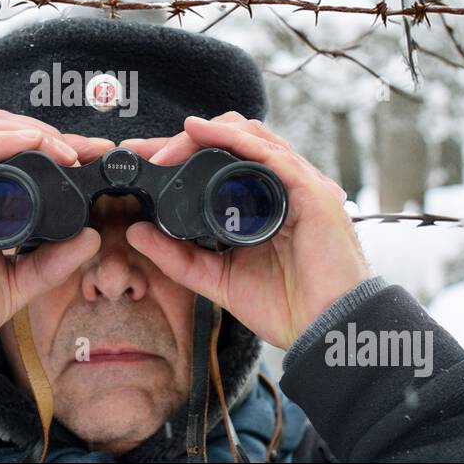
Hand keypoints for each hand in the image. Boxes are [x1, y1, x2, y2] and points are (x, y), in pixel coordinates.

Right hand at [0, 107, 114, 359]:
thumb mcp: (15, 285)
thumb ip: (51, 264)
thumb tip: (90, 238)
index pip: (1, 149)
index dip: (46, 143)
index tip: (90, 154)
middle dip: (38, 128)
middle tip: (80, 149)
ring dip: (21, 129)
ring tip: (60, 147)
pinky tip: (29, 143)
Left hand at [120, 112, 371, 350]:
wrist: (327, 331)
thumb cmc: (288, 307)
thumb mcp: (218, 278)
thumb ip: (178, 257)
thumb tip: (136, 231)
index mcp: (263, 204)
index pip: (220, 163)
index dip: (180, 155)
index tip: (141, 160)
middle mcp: (281, 188)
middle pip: (230, 142)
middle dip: (183, 142)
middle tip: (145, 152)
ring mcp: (298, 185)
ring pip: (247, 137)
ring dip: (201, 136)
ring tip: (165, 149)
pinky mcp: (310, 190)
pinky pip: (267, 152)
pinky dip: (231, 137)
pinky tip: (199, 132)